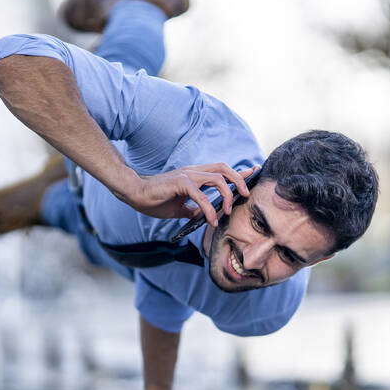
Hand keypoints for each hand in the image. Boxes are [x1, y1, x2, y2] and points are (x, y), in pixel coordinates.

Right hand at [127, 164, 257, 225]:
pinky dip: (209, 209)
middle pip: (224, 168)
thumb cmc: (154, 199)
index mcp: (195, 176)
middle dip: (240, 179)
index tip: (254, 172)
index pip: (222, 170)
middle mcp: (194, 172)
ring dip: (227, 195)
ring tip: (227, 211)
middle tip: (246, 195)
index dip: (239, 172)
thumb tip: (202, 217)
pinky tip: (210, 220)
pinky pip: (201, 195)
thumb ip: (193, 209)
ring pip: (217, 178)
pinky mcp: (180, 183)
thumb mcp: (179, 208)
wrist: (135, 194)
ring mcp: (188, 176)